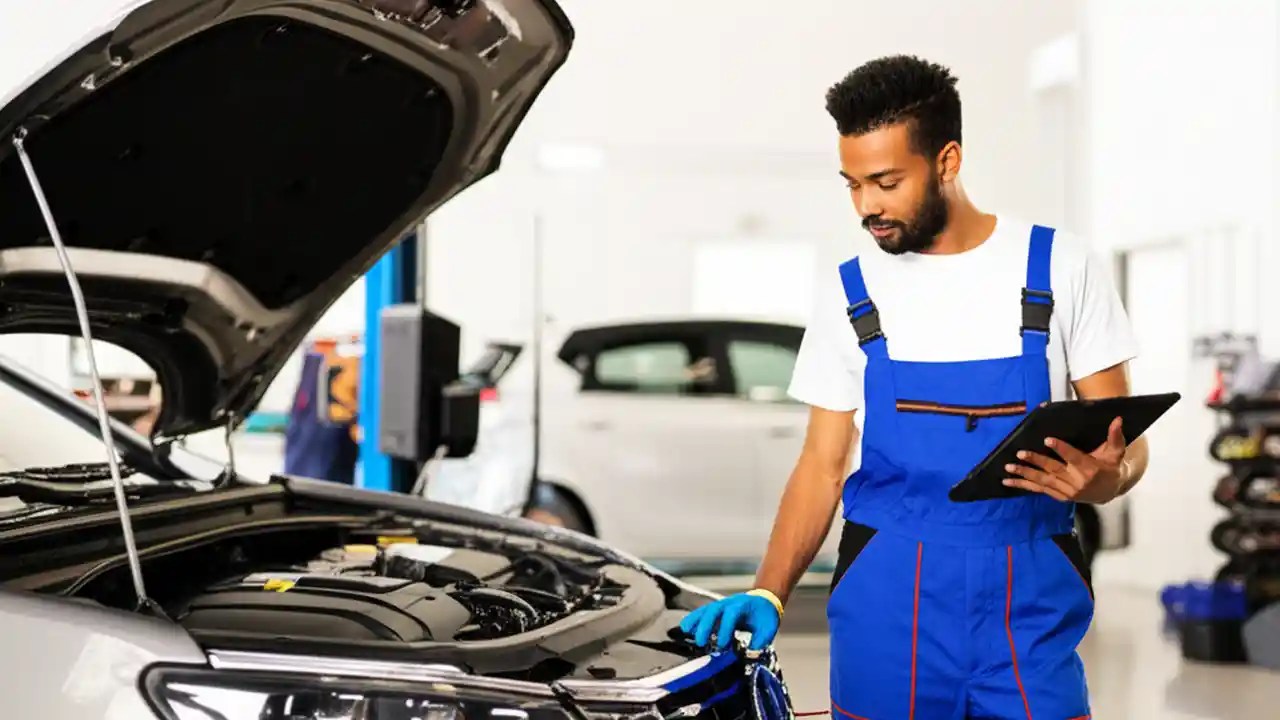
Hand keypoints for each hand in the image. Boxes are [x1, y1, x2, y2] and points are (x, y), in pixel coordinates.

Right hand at [678, 592, 779, 651]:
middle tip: (700, 642)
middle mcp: (730, 603)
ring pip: (706, 610)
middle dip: (705, 625)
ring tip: (685, 630)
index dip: (725, 629)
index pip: (730, 616)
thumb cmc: (766, 617)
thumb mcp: (768, 629)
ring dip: (695, 620)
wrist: (766, 601)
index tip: (722, 645)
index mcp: (743, 606)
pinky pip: (703, 612)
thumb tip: (748, 655)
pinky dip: (694, 618)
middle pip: (713, 611)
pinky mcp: (717, 609)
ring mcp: (722, 604)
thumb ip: (759, 642)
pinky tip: (685, 627)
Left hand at [1003, 416, 1127, 503]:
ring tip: (1009, 468)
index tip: (1047, 440)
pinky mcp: (1061, 496)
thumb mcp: (1116, 453)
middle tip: (1020, 453)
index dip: (1060, 448)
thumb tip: (1117, 419)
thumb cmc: (1111, 468)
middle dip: (1035, 461)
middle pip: (1053, 469)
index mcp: (1089, 468)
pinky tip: (1010, 482)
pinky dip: (1025, 485)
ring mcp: (1067, 491)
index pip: (1073, 457)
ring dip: (1025, 474)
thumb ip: (1115, 437)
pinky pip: (1040, 490)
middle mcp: (1077, 481)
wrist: (1110, 492)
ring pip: (1043, 481)